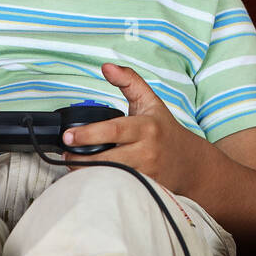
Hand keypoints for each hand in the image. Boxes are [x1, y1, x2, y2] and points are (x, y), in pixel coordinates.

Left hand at [61, 62, 207, 194]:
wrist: (190, 162)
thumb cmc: (165, 130)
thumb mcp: (150, 101)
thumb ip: (129, 81)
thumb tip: (106, 67)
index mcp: (146, 127)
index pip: (114, 130)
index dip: (88, 134)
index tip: (68, 136)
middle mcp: (147, 151)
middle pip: (108, 159)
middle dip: (81, 160)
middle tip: (65, 155)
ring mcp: (147, 173)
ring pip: (111, 177)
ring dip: (89, 174)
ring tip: (74, 166)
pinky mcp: (146, 189)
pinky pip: (119, 188)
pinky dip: (103, 184)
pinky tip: (92, 179)